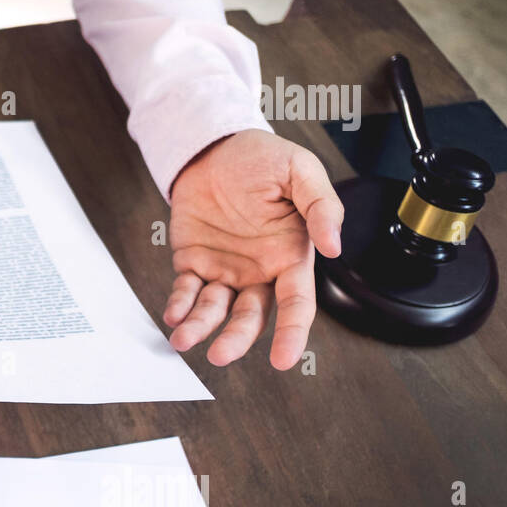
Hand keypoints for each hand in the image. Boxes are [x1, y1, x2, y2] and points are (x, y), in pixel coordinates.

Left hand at [164, 129, 343, 369]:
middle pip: (252, 316)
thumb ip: (321, 206)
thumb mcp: (301, 171)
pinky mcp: (194, 261)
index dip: (292, 333)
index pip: (296, 303)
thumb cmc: (261, 159)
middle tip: (220, 355)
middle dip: (237, 338)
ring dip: (201, 327)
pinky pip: (186, 289)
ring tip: (183, 339)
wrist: (214, 147)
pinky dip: (179, 304)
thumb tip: (333, 246)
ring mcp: (225, 269)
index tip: (283, 359)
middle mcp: (259, 270)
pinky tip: (173, 314)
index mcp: (291, 255)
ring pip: (216, 310)